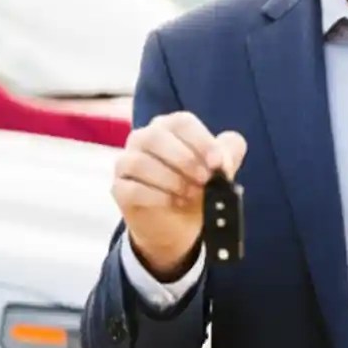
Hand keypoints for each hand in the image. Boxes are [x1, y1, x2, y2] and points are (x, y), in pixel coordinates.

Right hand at [112, 111, 246, 280]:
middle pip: (157, 137)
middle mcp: (143, 138)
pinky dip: (156, 197)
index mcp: (169, 126)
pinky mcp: (119, 188)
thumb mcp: (218, 170)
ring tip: (192, 196)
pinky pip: (131, 188)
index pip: (181, 122)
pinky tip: (175, 204)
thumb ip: (228, 154)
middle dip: (185, 160)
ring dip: (172, 180)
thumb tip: (228, 149)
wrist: (176, 224)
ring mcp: (126, 162)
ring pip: (141, 162)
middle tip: (206, 181)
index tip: (219, 164)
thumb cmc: (196, 187)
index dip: (202, 141)